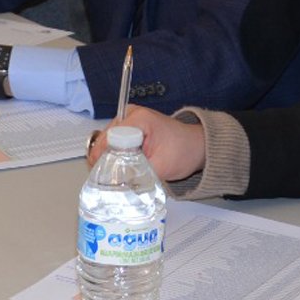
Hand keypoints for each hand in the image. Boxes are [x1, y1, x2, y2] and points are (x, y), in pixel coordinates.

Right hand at [88, 106, 209, 181]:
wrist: (195, 146)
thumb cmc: (183, 151)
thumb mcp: (161, 167)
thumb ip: (138, 175)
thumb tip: (117, 184)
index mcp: (139, 118)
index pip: (110, 139)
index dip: (106, 159)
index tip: (106, 176)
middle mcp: (130, 114)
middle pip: (104, 139)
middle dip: (106, 160)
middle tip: (111, 178)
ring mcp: (128, 119)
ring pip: (105, 142)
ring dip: (109, 158)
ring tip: (117, 172)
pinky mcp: (127, 127)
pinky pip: (111, 142)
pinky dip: (114, 155)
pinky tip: (120, 166)